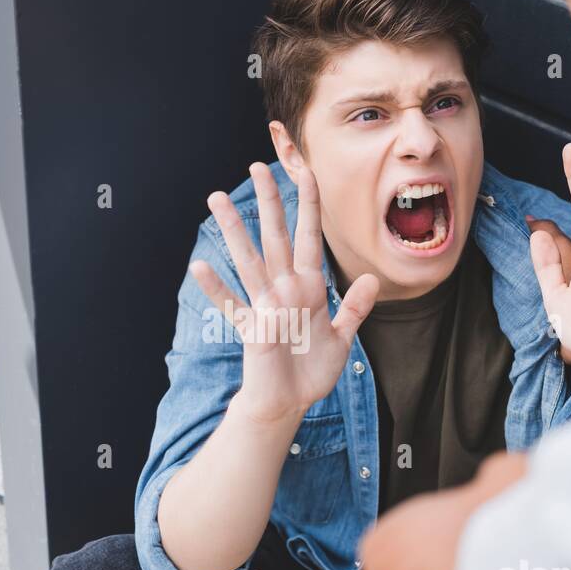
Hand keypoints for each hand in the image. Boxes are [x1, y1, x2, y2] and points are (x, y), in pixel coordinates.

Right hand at [190, 163, 378, 423]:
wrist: (287, 403)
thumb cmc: (311, 371)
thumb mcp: (342, 339)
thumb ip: (354, 308)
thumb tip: (370, 279)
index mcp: (309, 287)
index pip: (308, 237)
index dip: (308, 205)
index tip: (306, 171)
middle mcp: (285, 289)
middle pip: (276, 236)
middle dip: (269, 201)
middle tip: (257, 166)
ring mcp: (265, 306)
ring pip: (249, 260)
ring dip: (235, 230)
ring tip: (217, 198)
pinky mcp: (252, 329)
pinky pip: (232, 305)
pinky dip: (216, 288)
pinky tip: (199, 266)